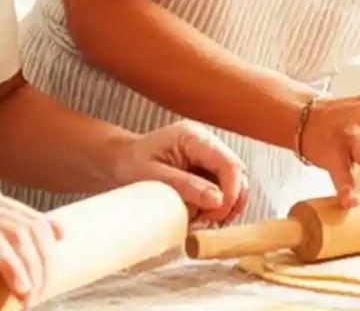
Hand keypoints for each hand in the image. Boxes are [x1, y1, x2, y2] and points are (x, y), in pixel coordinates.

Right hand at [0, 180, 63, 306]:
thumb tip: (28, 263)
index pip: (29, 217)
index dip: (48, 242)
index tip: (53, 267)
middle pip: (29, 226)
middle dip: (43, 263)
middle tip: (37, 294)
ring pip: (17, 236)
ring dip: (31, 271)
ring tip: (27, 296)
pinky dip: (13, 269)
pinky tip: (18, 288)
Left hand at [112, 120, 248, 225]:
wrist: (122, 161)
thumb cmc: (131, 163)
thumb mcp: (152, 176)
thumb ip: (185, 186)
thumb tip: (218, 200)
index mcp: (194, 137)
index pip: (229, 164)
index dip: (231, 192)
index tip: (218, 215)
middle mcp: (207, 143)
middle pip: (238, 174)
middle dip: (229, 202)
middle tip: (208, 221)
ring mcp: (209, 156)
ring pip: (234, 185)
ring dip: (223, 207)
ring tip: (200, 219)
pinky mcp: (207, 169)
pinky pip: (223, 191)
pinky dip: (216, 207)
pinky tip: (199, 215)